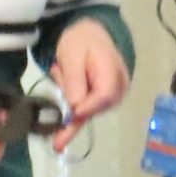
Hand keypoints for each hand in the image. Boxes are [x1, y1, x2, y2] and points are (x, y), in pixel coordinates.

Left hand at [49, 19, 128, 153]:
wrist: (89, 34)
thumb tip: (75, 107)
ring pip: (84, 113)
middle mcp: (117, 90)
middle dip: (69, 103)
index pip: (103, 97)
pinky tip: (59, 142)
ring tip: (61, 70)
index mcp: (113, 74)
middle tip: (58, 70)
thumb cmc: (81, 40)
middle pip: (92, 109)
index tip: (69, 113)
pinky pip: (84, 114)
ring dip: (66, 99)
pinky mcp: (100, 103)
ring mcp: (110, 99)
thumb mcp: (72, 54)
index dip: (85, 107)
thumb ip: (75, 79)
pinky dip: (69, 118)